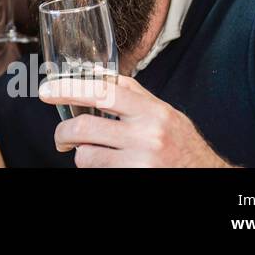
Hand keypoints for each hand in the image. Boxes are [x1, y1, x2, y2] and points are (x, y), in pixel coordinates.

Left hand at [39, 75, 230, 166]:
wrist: (208, 176)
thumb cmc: (183, 144)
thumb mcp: (165, 113)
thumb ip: (134, 95)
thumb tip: (100, 75)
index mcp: (152, 111)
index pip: (102, 92)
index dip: (69, 89)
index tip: (47, 91)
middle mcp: (147, 135)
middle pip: (85, 128)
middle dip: (63, 133)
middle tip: (61, 138)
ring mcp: (141, 161)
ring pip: (87, 156)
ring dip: (81, 156)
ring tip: (90, 155)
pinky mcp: (136, 178)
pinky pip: (99, 172)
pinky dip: (95, 169)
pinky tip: (106, 166)